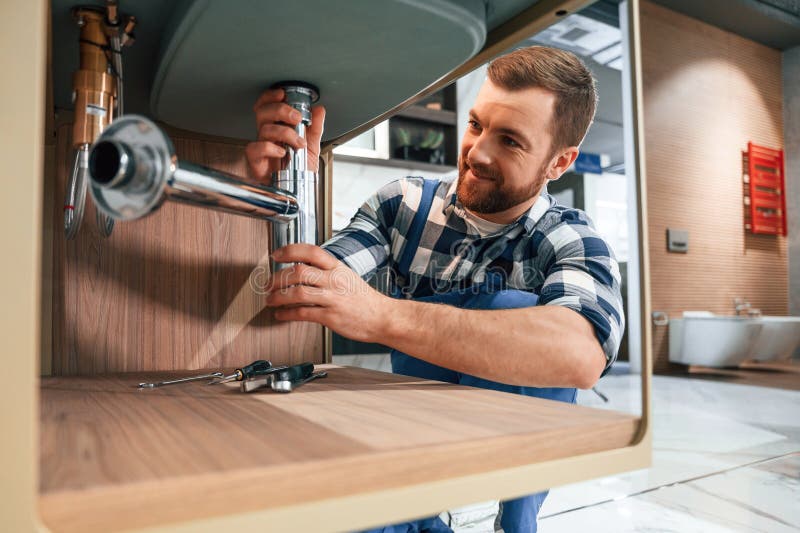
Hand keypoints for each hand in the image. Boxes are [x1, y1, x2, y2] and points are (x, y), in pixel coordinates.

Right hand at [245, 88, 325, 180]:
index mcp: (276, 127)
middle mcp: (266, 135)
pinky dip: (270, 148)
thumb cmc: (298, 169)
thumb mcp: (311, 145)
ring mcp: (260, 148)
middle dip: (281, 110)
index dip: (270, 97)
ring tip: (298, 143)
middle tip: (297, 118)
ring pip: (264, 129)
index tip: (283, 94)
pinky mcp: (256, 162)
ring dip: (285, 133)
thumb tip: (319, 110)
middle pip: (263, 112)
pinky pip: (255, 149)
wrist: (297, 191)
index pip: (267, 105)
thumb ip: (315, 127)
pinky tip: (282, 152)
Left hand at [265, 244, 391, 342]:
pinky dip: (286, 314)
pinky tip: (281, 314)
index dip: (289, 251)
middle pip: (298, 271)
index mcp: (337, 267)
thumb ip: (325, 271)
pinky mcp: (331, 317)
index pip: (310, 251)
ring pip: (297, 292)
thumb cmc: (363, 298)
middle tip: (268, 284)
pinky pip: (303, 313)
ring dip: (278, 296)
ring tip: (270, 300)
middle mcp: (334, 280)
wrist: (382, 317)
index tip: (275, 255)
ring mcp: (332, 298)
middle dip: (277, 278)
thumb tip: (300, 269)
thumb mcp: (346, 276)